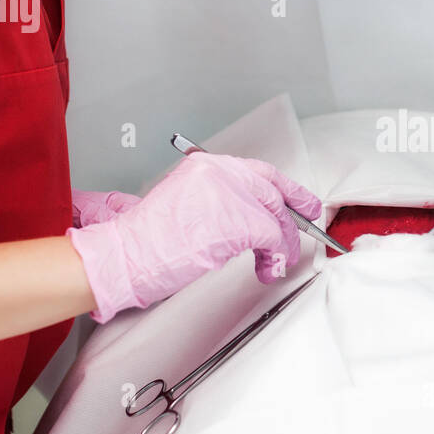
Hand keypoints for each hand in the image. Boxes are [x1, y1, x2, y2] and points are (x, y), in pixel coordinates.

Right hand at [67, 153, 321, 321]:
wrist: (126, 254)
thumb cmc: (148, 241)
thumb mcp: (187, 207)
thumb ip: (221, 203)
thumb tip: (256, 218)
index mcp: (206, 165)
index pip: (258, 172)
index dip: (285, 189)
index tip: (302, 202)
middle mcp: (220, 172)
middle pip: (272, 191)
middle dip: (294, 216)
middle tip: (307, 232)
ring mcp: (229, 193)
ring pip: (276, 216)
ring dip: (281, 245)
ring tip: (274, 263)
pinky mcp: (237, 220)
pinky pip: (272, 237)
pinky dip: (275, 256)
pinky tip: (266, 268)